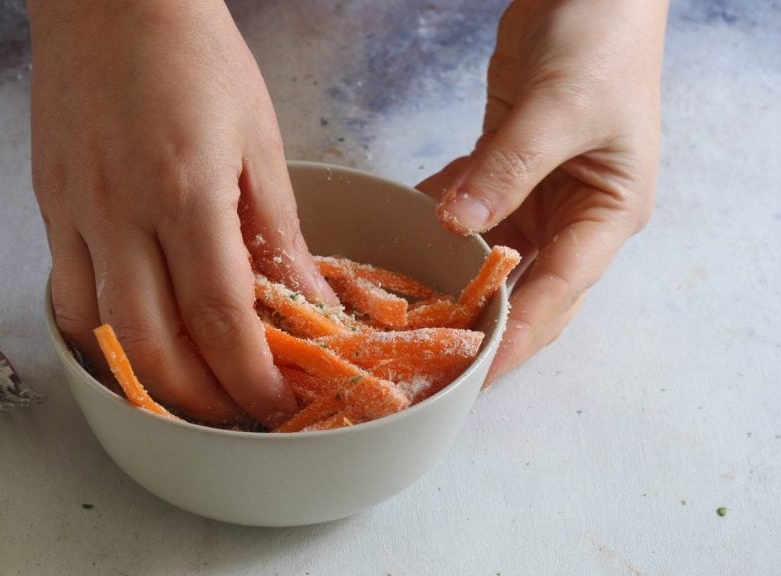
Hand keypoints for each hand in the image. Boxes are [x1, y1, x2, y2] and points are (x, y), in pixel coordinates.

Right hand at [28, 1, 333, 425]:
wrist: (112, 0)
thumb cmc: (193, 55)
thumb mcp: (257, 140)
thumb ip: (277, 231)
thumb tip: (308, 301)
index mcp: (185, 191)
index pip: (218, 315)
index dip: (249, 375)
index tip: (274, 404)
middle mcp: (120, 211)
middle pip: (151, 344)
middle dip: (197, 398)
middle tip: (233, 411)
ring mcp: (74, 211)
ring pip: (97, 332)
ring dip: (143, 376)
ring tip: (185, 389)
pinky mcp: (48, 204)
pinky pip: (65, 292)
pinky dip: (100, 334)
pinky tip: (131, 337)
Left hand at [417, 0, 667, 384]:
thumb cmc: (600, 41)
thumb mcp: (558, 108)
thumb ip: (508, 169)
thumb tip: (458, 228)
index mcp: (608, 213)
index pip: (558, 292)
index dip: (517, 336)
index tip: (476, 373)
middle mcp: (574, 215)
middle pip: (526, 288)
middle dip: (484, 325)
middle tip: (433, 362)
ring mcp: (538, 193)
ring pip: (492, 256)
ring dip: (453, 282)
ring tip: (407, 320)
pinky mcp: (505, 169)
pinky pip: (468, 210)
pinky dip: (437, 225)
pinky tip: (401, 246)